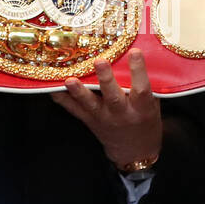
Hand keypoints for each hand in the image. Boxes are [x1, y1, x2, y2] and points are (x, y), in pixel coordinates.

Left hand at [53, 50, 162, 169]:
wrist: (135, 151)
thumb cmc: (145, 122)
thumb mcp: (153, 104)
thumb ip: (146, 84)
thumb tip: (136, 53)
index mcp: (142, 108)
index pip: (141, 89)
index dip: (138, 70)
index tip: (134, 52)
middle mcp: (122, 114)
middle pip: (113, 97)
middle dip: (105, 79)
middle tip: (99, 61)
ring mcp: (103, 118)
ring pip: (90, 104)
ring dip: (79, 91)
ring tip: (70, 79)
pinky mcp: (89, 121)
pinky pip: (74, 110)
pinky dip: (62, 98)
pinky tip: (51, 87)